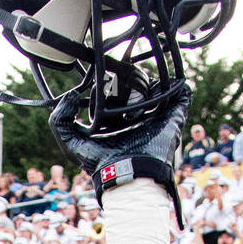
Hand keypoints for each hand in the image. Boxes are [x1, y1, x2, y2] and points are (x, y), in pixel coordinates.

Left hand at [49, 80, 191, 178]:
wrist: (126, 174)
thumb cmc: (99, 161)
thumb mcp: (71, 141)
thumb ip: (60, 120)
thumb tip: (70, 94)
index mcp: (115, 122)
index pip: (116, 97)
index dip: (112, 83)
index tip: (107, 71)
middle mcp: (137, 120)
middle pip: (140, 90)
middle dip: (137, 77)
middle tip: (131, 69)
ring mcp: (156, 119)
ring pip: (161, 90)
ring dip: (157, 79)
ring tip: (149, 72)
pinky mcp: (173, 121)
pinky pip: (182, 97)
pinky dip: (179, 87)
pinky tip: (169, 81)